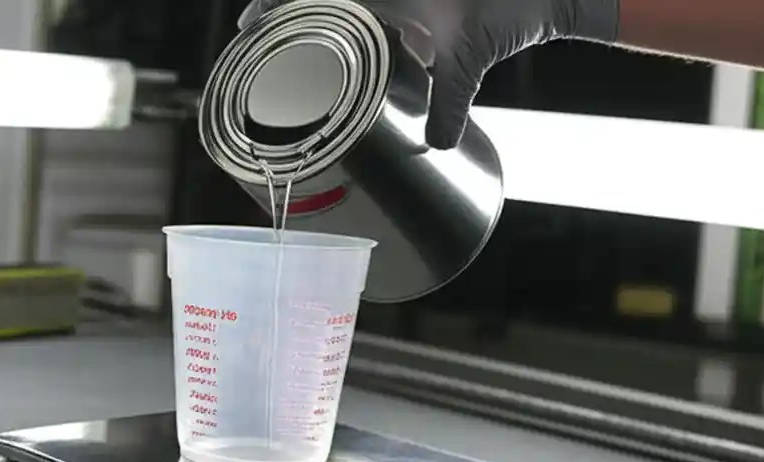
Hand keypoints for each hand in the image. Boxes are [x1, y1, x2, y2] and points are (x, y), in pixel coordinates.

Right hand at [239, 0, 619, 148]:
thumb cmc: (512, 5)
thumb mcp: (470, 55)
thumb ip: (450, 103)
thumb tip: (436, 146)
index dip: (275, 4)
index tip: (250, 27)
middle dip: (286, 15)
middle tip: (259, 46)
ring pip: (347, 4)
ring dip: (317, 21)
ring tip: (291, 55)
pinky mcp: (419, 2)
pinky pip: (373, 11)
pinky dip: (354, 27)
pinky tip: (346, 55)